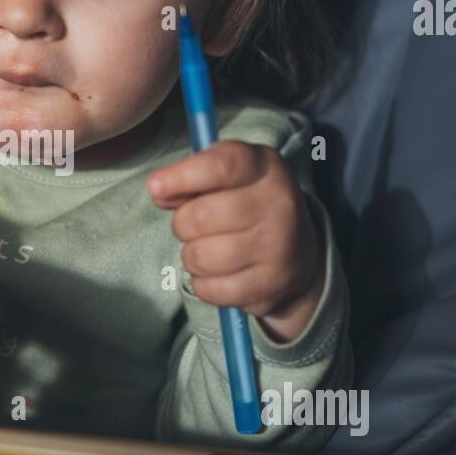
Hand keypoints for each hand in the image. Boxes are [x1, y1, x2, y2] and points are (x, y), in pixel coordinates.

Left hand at [147, 141, 324, 342]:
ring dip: (192, 255)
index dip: (182, 176)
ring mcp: (278, 247)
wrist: (298, 252)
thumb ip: (191, 175)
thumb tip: (159, 189)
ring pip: (200, 256)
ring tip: (209, 248)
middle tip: (194, 225)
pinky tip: (219, 272)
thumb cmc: (248, 205)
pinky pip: (209, 288)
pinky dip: (203, 283)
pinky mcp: (270, 285)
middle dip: (183, 223)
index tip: (156, 186)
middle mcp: (279, 204)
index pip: (222, 166)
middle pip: (200, 217)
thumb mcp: (227, 176)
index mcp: (264, 167)